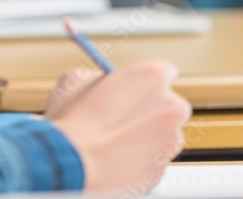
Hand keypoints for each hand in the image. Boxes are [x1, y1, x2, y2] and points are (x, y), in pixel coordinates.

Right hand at [46, 60, 192, 192]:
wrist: (72, 165)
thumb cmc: (73, 121)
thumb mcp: (76, 80)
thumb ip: (97, 77)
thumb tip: (99, 82)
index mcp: (153, 76)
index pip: (164, 71)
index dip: (145, 82)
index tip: (133, 88)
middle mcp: (170, 107)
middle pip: (171, 105)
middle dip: (153, 111)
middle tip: (126, 116)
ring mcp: (169, 142)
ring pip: (164, 138)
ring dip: (146, 139)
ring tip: (112, 143)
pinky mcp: (160, 171)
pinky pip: (151, 164)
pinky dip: (137, 163)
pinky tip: (111, 161)